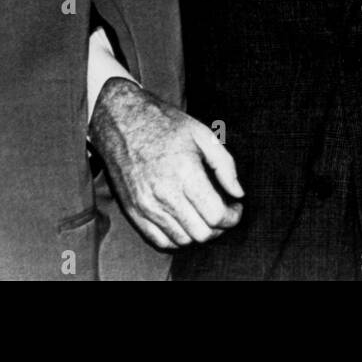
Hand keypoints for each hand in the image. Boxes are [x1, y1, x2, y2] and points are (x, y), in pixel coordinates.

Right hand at [89, 78, 243, 248]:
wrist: (122, 121)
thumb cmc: (166, 125)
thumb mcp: (203, 134)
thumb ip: (225, 165)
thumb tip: (238, 193)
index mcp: (185, 172)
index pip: (215, 215)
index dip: (232, 217)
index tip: (236, 207)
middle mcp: (164, 194)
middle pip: (201, 233)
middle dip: (220, 227)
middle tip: (223, 213)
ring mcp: (146, 206)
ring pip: (182, 241)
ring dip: (199, 234)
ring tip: (204, 216)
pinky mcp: (133, 211)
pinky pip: (160, 240)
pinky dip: (177, 238)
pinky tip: (185, 221)